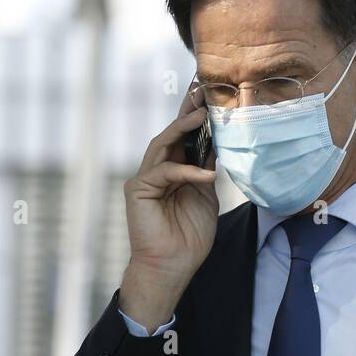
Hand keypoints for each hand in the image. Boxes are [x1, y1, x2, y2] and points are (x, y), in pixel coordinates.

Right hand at [119, 95, 218, 330]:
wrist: (172, 267)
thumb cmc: (189, 238)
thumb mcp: (206, 198)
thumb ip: (207, 172)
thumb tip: (218, 146)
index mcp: (173, 170)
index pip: (184, 138)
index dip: (195, 116)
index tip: (208, 93)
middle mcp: (156, 170)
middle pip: (172, 133)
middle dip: (187, 111)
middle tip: (201, 89)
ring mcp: (145, 178)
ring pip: (163, 145)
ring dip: (183, 128)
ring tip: (202, 115)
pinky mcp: (138, 189)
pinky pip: (165, 172)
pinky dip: (187, 172)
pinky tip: (205, 175)